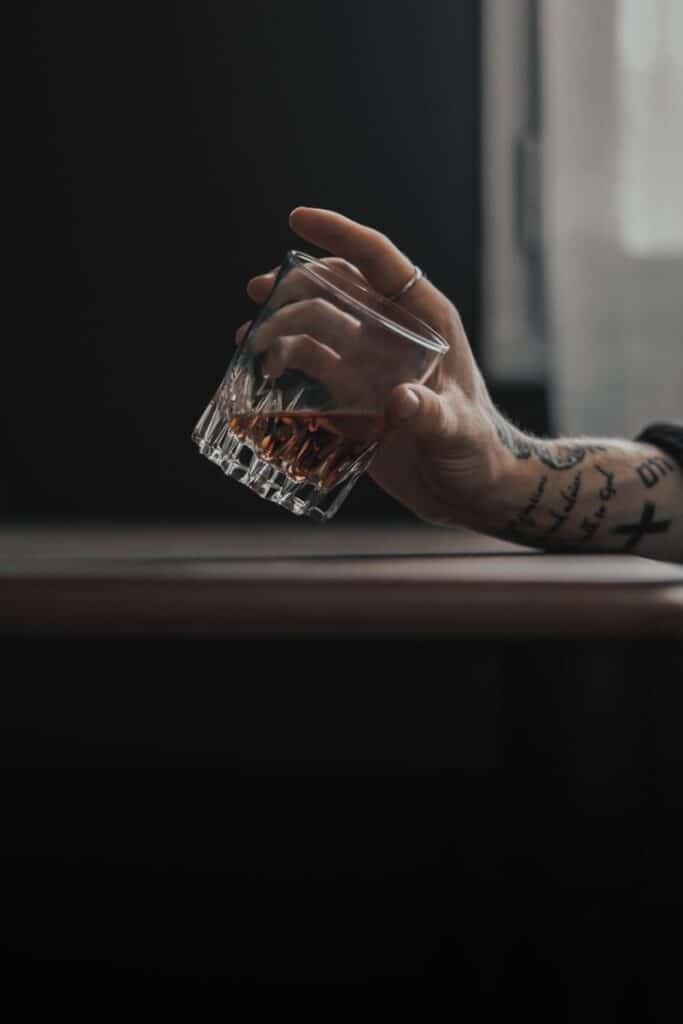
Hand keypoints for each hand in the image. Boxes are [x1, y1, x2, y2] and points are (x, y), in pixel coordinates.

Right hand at [240, 207, 505, 527]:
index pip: (379, 261)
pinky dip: (284, 366)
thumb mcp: (458, 431)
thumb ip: (431, 415)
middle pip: (337, 289)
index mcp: (425, 320)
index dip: (339, 235)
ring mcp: (370, 364)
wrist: (468, 491)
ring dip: (281, 326)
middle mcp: (393, 333)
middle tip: (257, 291)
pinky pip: (311, 369)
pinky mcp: (352, 397)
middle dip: (295, 285)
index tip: (297, 219)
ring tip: (248, 340)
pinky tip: (259, 372)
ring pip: (317, 326)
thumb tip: (400, 400)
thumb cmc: (477, 452)